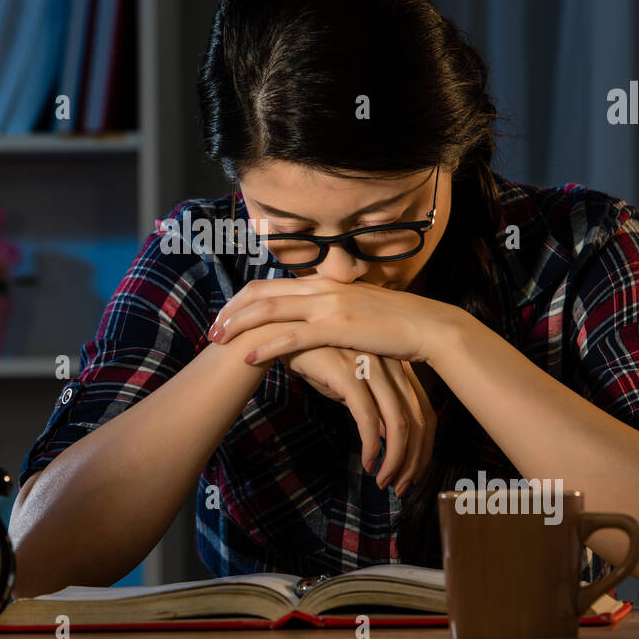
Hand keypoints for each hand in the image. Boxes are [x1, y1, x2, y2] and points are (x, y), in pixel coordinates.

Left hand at [208, 277, 448, 366]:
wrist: (427, 326)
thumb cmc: (396, 322)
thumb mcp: (359, 308)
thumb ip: (333, 308)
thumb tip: (315, 319)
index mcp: (324, 282)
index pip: (271, 285)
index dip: (243, 299)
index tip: (226, 315)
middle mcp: (321, 287)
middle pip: (261, 293)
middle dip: (231, 311)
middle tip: (211, 329)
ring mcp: (328, 305)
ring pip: (270, 311)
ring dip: (239, 325)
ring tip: (219, 340)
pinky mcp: (336, 327)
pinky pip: (292, 336)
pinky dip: (265, 346)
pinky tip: (248, 356)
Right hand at [282, 346, 436, 497]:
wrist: (279, 337)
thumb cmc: (317, 361)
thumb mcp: (352, 385)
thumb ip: (375, 406)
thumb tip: (391, 437)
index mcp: (398, 366)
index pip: (426, 412)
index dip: (424, 448)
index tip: (413, 473)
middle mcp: (391, 364)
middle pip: (419, 421)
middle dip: (414, 460)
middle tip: (402, 487)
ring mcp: (372, 367)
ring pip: (398, 423)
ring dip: (394, 460)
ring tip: (384, 481)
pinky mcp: (349, 374)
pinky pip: (369, 418)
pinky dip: (372, 446)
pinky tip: (366, 463)